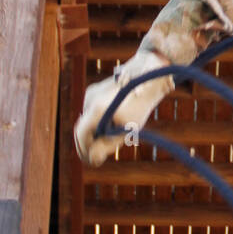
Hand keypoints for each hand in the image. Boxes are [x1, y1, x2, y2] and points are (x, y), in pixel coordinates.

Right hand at [74, 49, 173, 166]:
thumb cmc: (142, 101)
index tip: (92, 162)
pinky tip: (110, 127)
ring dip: (94, 134)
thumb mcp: (128, 127)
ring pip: (86, 121)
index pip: (81, 135)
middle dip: (88, 145)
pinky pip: (91, 112)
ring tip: (108, 143)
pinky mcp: (94, 91)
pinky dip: (97, 123)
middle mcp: (89, 99)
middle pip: (82, 129)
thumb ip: (107, 144)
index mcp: (96, 108)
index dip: (84, 151)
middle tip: (97, 159)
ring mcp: (90, 93)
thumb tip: (92, 159)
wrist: (149, 70)